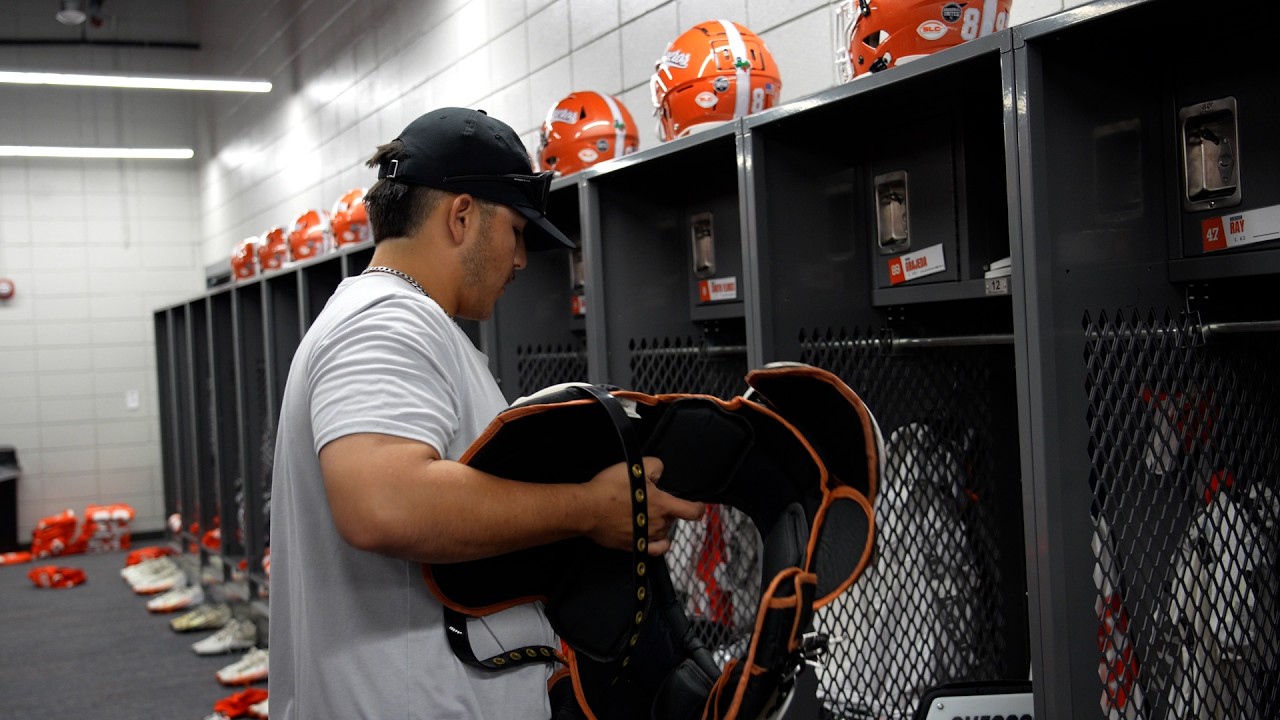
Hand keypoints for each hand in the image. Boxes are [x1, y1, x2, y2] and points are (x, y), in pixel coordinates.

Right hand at [581, 456, 705, 555]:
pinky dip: (657, 543)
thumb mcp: (637, 467)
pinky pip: (655, 550)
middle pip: (674, 520)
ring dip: (659, 524)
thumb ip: (656, 467)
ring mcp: (647, 537)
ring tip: (645, 513)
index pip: (693, 511)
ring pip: (663, 533)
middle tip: (651, 499)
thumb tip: (661, 474)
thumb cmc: (610, 488)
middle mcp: (659, 524)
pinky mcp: (634, 546)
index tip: (696, 504)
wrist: (588, 509)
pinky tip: (651, 535)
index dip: (698, 507)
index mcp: (663, 505)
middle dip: (668, 510)